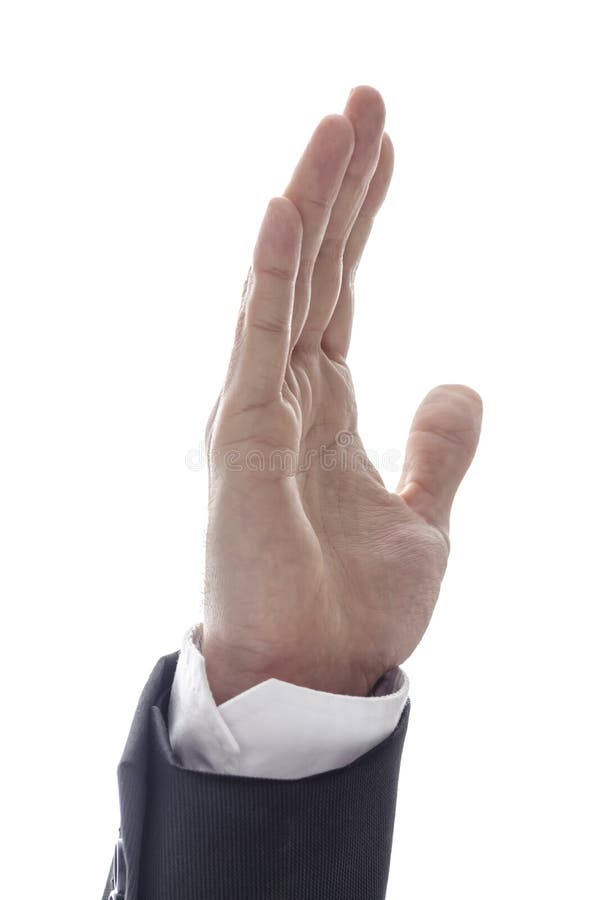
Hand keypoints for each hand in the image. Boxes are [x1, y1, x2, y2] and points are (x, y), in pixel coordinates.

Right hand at [201, 86, 482, 703]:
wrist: (313, 677)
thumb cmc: (353, 606)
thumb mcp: (423, 517)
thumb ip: (438, 448)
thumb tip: (461, 380)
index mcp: (326, 408)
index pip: (343, 290)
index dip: (364, 220)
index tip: (386, 150)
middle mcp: (286, 394)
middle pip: (317, 269)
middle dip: (341, 186)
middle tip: (364, 100)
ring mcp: (259, 410)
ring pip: (287, 285)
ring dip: (313, 202)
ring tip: (339, 123)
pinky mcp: (244, 438)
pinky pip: (259, 339)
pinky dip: (271, 273)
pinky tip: (287, 209)